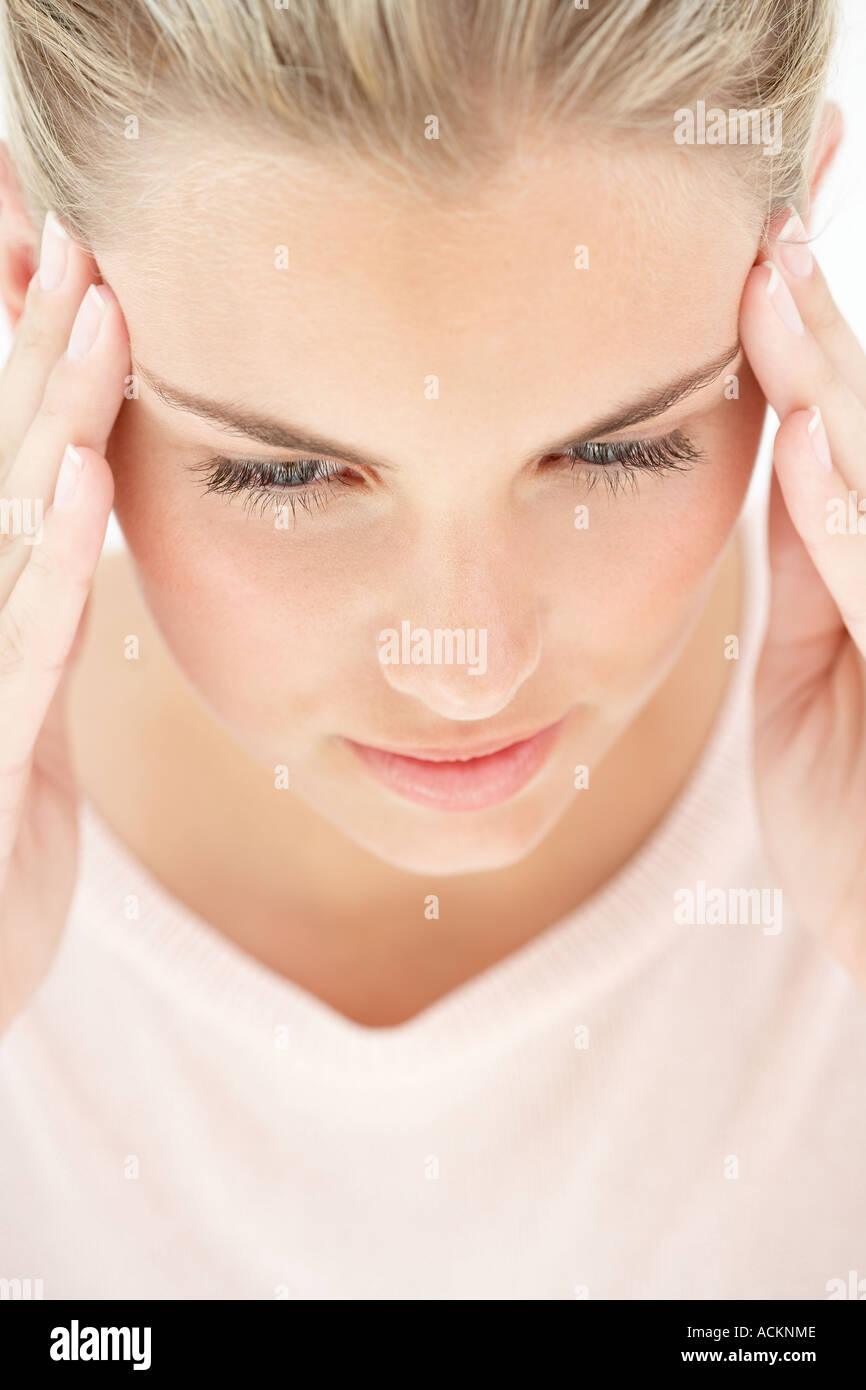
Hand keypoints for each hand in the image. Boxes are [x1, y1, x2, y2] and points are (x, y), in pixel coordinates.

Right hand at [0, 213, 128, 1034]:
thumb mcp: (24, 731)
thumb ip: (40, 635)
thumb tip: (78, 538)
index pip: (9, 466)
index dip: (36, 368)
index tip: (73, 268)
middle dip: (35, 349)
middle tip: (74, 234)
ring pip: (5, 525)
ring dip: (45, 415)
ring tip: (90, 309)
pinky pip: (19, 644)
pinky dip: (43, 558)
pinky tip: (76, 480)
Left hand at [739, 210, 865, 994]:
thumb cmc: (860, 820)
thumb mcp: (818, 676)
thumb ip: (817, 559)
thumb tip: (782, 437)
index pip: (846, 432)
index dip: (808, 338)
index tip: (752, 248)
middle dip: (827, 329)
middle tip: (769, 217)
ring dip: (845, 385)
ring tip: (775, 282)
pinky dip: (858, 513)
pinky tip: (811, 438)